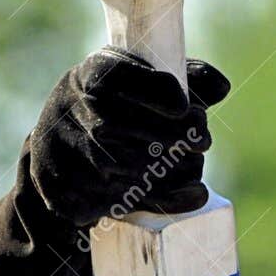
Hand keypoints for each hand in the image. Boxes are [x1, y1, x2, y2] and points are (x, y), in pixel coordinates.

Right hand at [0, 50, 227, 275]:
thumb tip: (221, 88)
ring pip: (152, 168)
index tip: (184, 106)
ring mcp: (83, 158)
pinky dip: (175, 197)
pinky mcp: (87, 196)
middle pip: (147, 128)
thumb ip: (182, 76)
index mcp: (93, 76)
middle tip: (202, 139)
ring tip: (193, 162)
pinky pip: (142, 199)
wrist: (54, 154)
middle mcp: (83, 115)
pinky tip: (194, 191)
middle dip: (187, 135)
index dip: (161, 93)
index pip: (126, 79)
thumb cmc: (107, 106)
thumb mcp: (131, 78)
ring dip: (186, 167)